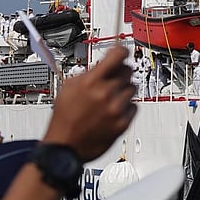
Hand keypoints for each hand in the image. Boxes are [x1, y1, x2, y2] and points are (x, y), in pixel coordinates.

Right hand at [43, 45, 135, 160]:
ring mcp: (116, 108)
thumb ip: (88, 73)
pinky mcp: (123, 122)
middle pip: (128, 71)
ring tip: (108, 100)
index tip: (122, 53)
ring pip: (132, 88)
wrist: (64, 147)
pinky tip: (112, 112)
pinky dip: (126, 107)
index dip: (121, 52)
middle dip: (120, 74)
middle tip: (111, 82)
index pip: (118, 55)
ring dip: (123, 91)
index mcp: (90, 82)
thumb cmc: (64, 118)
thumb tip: (105, 63)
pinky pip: (134, 106)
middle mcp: (105, 93)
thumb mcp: (68, 88)